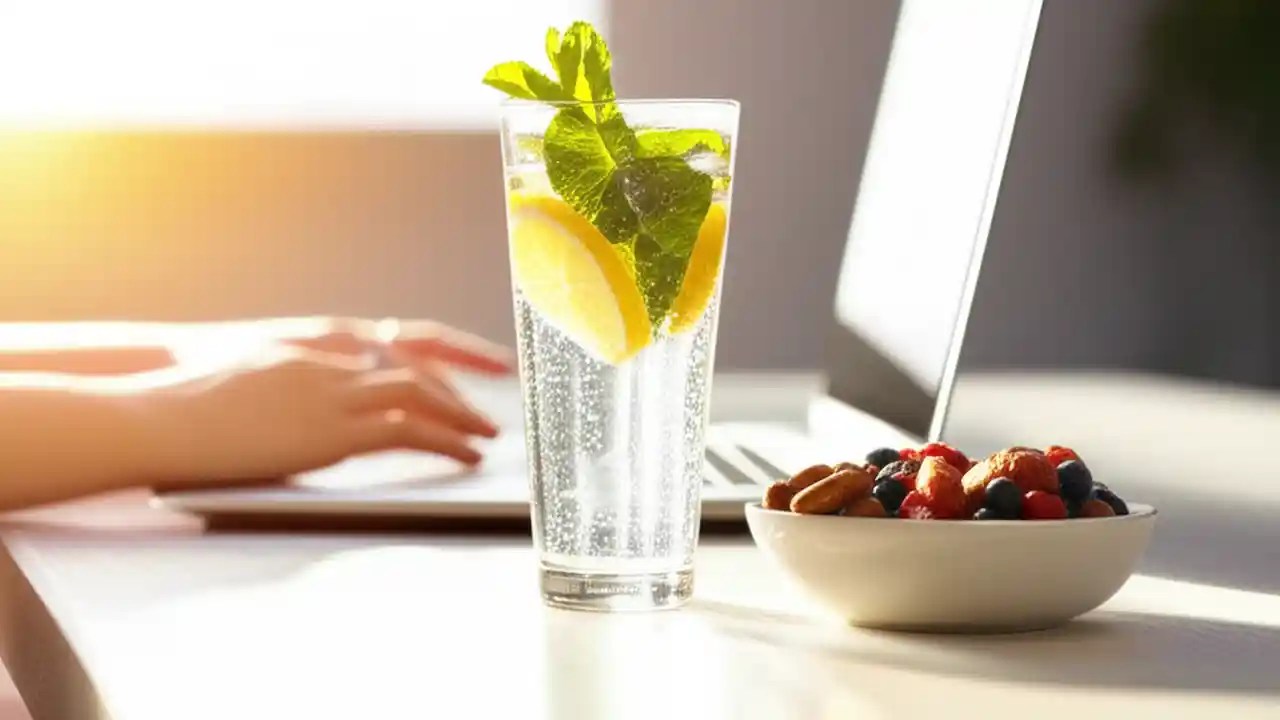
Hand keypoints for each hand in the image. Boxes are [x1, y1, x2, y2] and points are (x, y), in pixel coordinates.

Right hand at [176, 317, 513, 412]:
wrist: (162, 412)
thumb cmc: (193, 404)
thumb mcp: (253, 381)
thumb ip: (295, 391)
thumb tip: (310, 417)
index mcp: (317, 346)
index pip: (396, 342)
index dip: (440, 354)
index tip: (473, 363)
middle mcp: (333, 360)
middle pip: (417, 364)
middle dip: (461, 383)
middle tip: (495, 400)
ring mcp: (335, 391)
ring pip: (420, 395)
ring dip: (461, 416)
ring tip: (487, 435)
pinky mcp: (332, 428)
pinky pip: (406, 431)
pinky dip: (445, 442)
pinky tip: (465, 456)